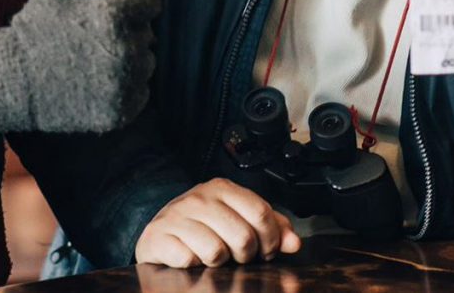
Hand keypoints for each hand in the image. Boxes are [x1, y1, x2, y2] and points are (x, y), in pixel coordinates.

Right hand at [0, 0, 162, 133]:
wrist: (10, 84)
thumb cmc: (34, 31)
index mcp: (115, 15)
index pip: (151, 0)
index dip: (129, 2)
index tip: (103, 11)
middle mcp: (126, 50)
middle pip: (149, 32)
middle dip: (128, 31)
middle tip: (90, 38)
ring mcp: (125, 83)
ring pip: (147, 63)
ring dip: (128, 60)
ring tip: (91, 60)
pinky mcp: (122, 111)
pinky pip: (141, 92)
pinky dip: (125, 88)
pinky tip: (96, 82)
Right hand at [135, 178, 301, 266]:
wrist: (160, 228)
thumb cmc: (203, 224)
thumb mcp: (237, 217)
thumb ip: (269, 227)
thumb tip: (294, 243)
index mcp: (223, 188)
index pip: (261, 213)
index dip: (270, 239)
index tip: (267, 250)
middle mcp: (200, 198)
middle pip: (243, 236)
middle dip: (246, 255)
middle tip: (238, 257)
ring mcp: (178, 216)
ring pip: (216, 251)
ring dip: (219, 262)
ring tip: (213, 256)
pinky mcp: (159, 236)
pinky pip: (189, 260)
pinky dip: (194, 265)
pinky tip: (191, 257)